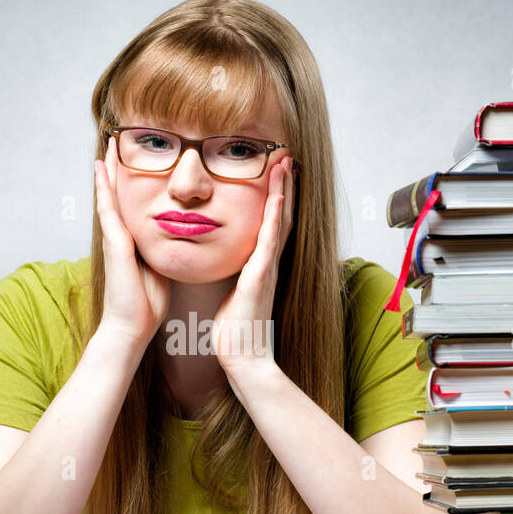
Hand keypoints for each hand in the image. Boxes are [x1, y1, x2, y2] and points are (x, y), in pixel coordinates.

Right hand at [94, 136, 170, 346]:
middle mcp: (121, 234)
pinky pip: (107, 208)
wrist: (133, 325)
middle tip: (119, 140)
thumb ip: (163, 250)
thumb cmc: (147, 302)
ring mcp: (114, 237)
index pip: (133, 202)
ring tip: (109, 144)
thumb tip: (179, 238)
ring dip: (109, 169)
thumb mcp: (160, 267)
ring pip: (110, 195)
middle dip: (119, 167)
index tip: (140, 158)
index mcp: (134, 239)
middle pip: (119, 193)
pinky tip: (101, 167)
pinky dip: (103, 186)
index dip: (133, 180)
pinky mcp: (114, 242)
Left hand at [212, 156, 295, 378]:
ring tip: (285, 166)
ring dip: (283, 193)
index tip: (275, 171)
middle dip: (284, 186)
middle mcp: (268, 263)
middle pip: (280, 216)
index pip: (271, 223)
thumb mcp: (233, 294)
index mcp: (260, 265)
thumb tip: (226, 263)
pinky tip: (277, 199)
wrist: (243, 356)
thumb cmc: (235, 330)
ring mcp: (267, 269)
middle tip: (286, 157)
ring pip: (278, 223)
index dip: (275, 196)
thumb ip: (234, 276)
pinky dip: (274, 219)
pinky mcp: (260, 278)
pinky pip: (268, 243)